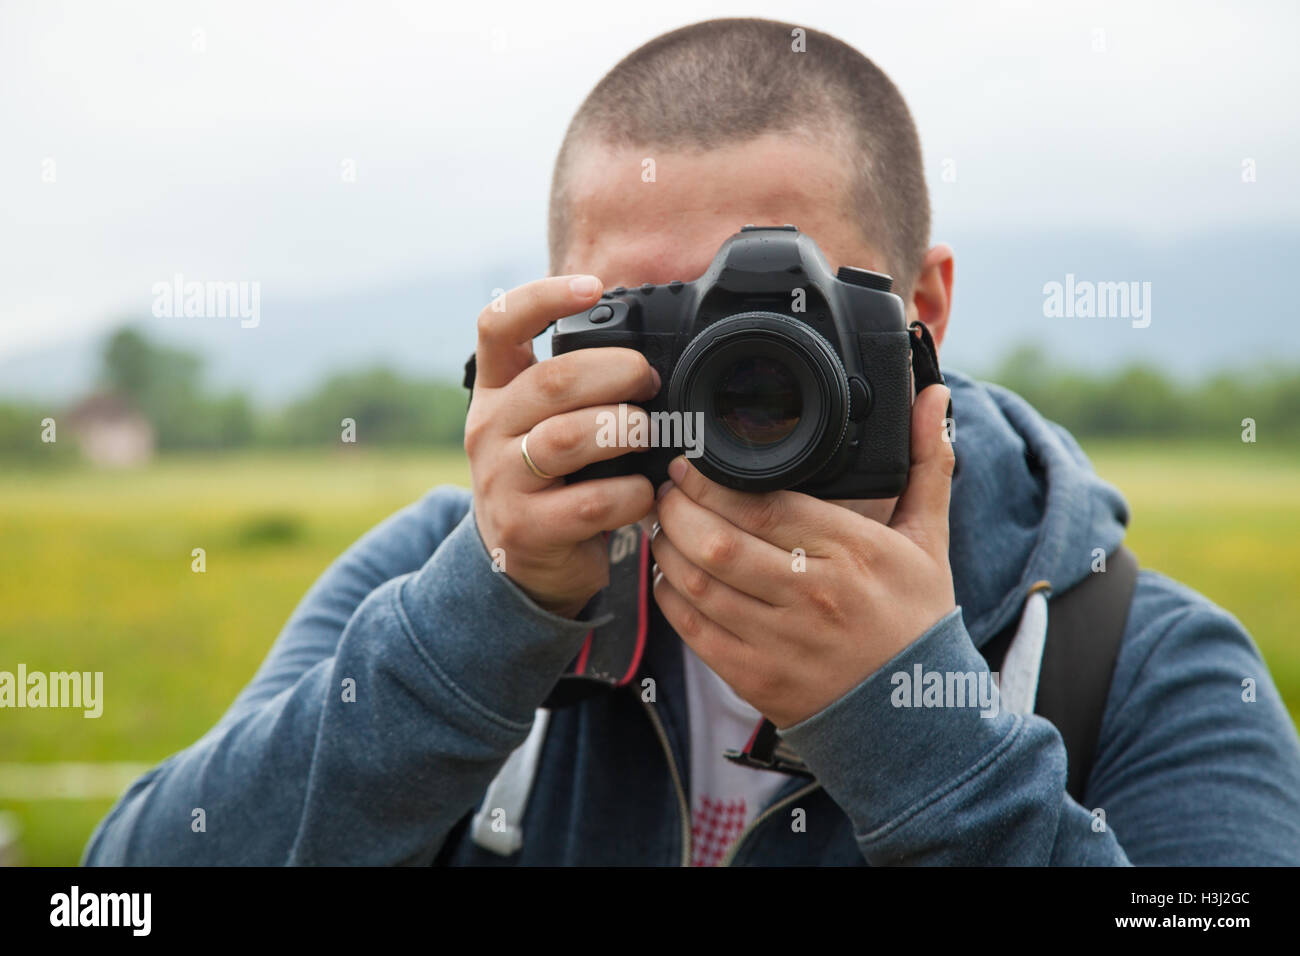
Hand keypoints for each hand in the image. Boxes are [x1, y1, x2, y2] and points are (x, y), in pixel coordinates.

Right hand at [467, 275, 659, 617]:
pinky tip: (645, 493)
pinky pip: (590, 501)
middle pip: (552, 381)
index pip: (498, 325)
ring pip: (568, 438)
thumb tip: (655, 355)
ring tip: (650, 434)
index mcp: (496, 390)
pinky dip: (631, 493)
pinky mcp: (525, 529)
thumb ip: (580, 387)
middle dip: (618, 372)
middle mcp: (488, 429)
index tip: (592, 288)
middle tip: (651, 382)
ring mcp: (500, 481)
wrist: (524, 563)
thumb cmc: (555, 479)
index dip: (543, 297)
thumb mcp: (550, 423)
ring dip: (625, 430)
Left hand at [650, 383, 955, 727]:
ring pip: (697, 583)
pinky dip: (669, 596)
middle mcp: (813, 594)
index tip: (690, 462)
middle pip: (719, 541)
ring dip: (666, 547)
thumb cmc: (915, 621)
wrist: (912, 720)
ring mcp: (780, 640)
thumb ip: (926, 463)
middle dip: (677, 507)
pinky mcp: (753, 676)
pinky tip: (670, 574)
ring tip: (662, 523)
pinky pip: (691, 629)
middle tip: (665, 488)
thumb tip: (935, 395)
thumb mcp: (928, 540)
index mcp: (853, 552)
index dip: (711, 480)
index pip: (763, 505)